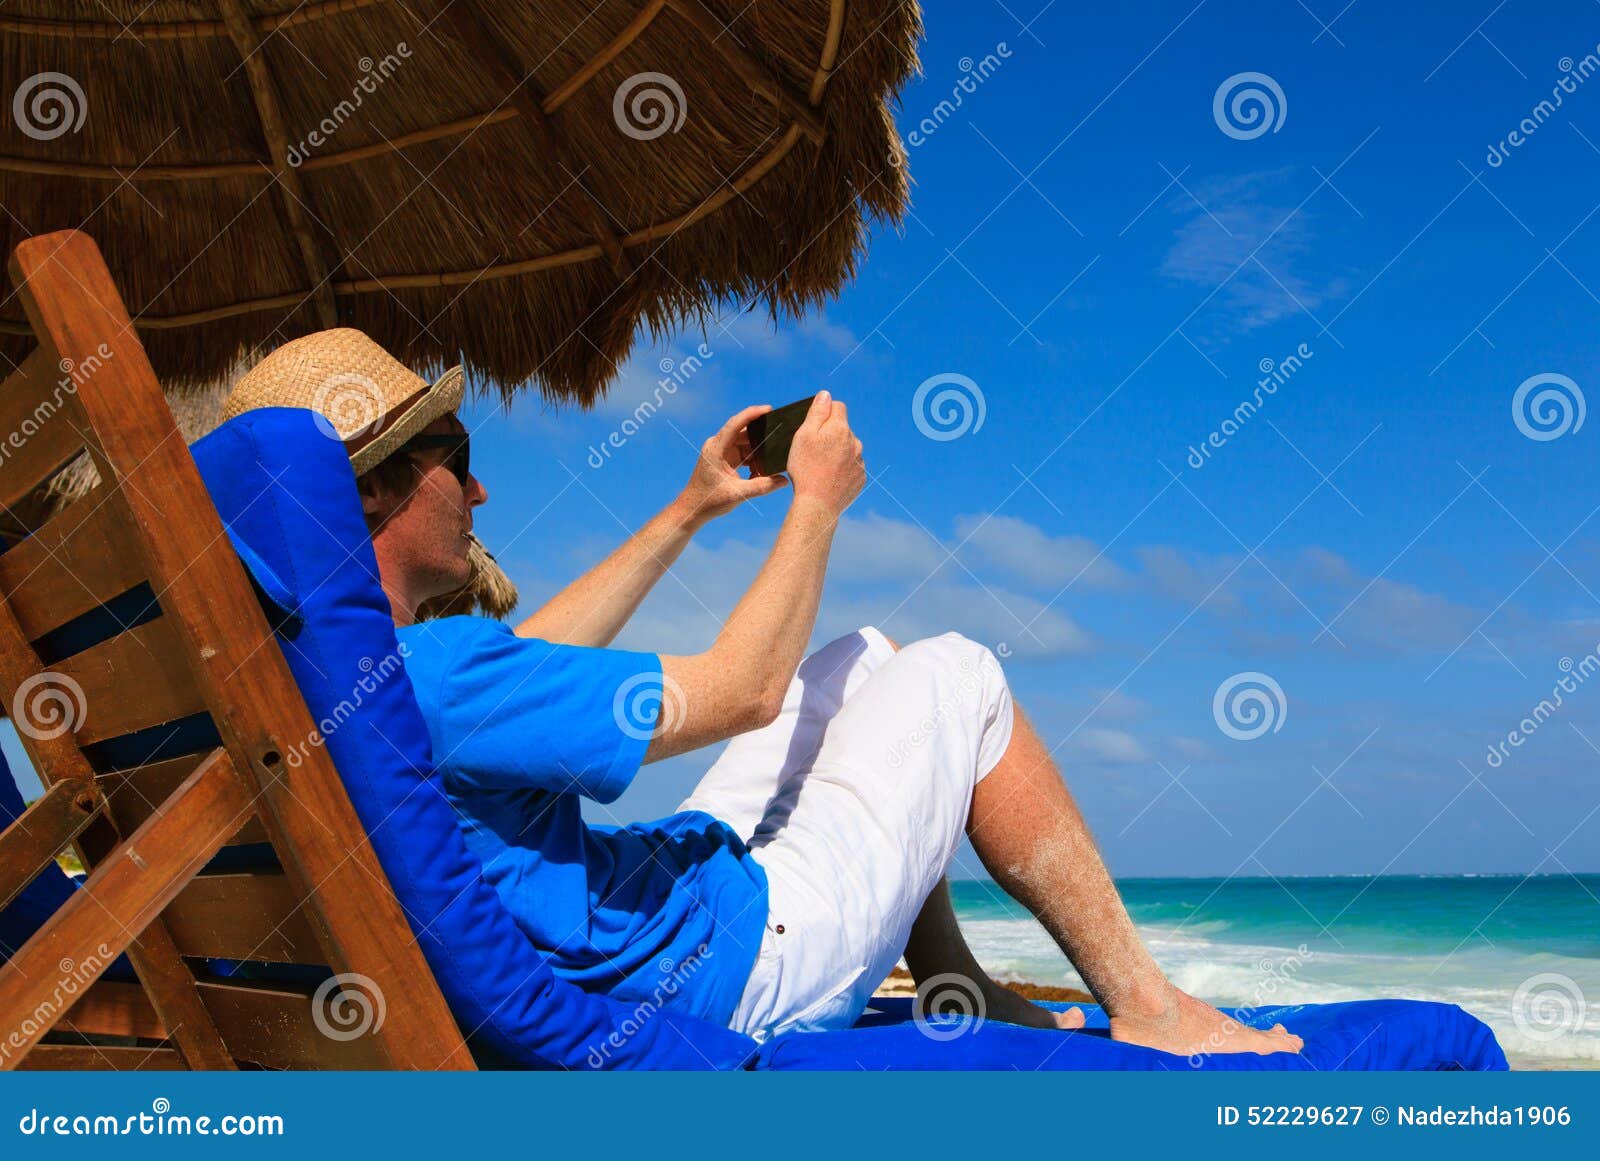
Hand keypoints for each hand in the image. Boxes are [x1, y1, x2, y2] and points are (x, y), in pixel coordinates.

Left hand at [677, 404, 789, 522]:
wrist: (693, 510)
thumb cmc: (710, 501)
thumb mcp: (738, 494)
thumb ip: (762, 486)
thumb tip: (784, 481)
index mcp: (716, 448)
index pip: (735, 424)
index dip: (752, 414)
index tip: (769, 408)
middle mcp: (717, 445)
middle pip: (743, 432)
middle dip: (762, 435)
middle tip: (780, 436)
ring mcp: (721, 451)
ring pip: (745, 443)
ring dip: (758, 451)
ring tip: (771, 460)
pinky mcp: (725, 459)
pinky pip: (743, 452)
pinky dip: (753, 459)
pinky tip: (761, 471)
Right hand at [785, 390, 864, 517]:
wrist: (818, 505)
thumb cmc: (806, 469)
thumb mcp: (804, 436)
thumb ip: (817, 412)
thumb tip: (826, 395)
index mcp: (840, 428)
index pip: (837, 406)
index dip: (824, 413)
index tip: (813, 427)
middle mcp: (855, 442)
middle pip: (842, 428)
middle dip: (830, 434)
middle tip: (813, 451)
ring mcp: (860, 461)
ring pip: (848, 448)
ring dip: (837, 452)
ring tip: (820, 467)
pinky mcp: (861, 478)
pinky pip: (851, 467)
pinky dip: (842, 469)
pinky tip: (829, 478)